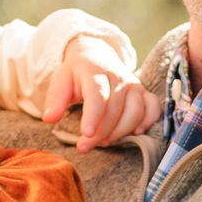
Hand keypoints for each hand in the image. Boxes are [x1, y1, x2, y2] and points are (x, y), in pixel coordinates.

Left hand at [40, 33, 154, 150]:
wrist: (96, 55)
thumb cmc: (77, 73)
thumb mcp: (61, 81)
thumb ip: (55, 99)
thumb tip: (49, 118)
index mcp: (95, 72)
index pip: (97, 95)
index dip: (93, 116)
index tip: (85, 134)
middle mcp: (118, 77)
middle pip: (114, 109)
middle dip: (100, 132)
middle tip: (84, 146)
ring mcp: (133, 84)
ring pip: (135, 112)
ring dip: (120, 132)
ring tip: (103, 142)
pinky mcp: (144, 92)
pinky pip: (153, 108)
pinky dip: (147, 122)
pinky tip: (135, 133)